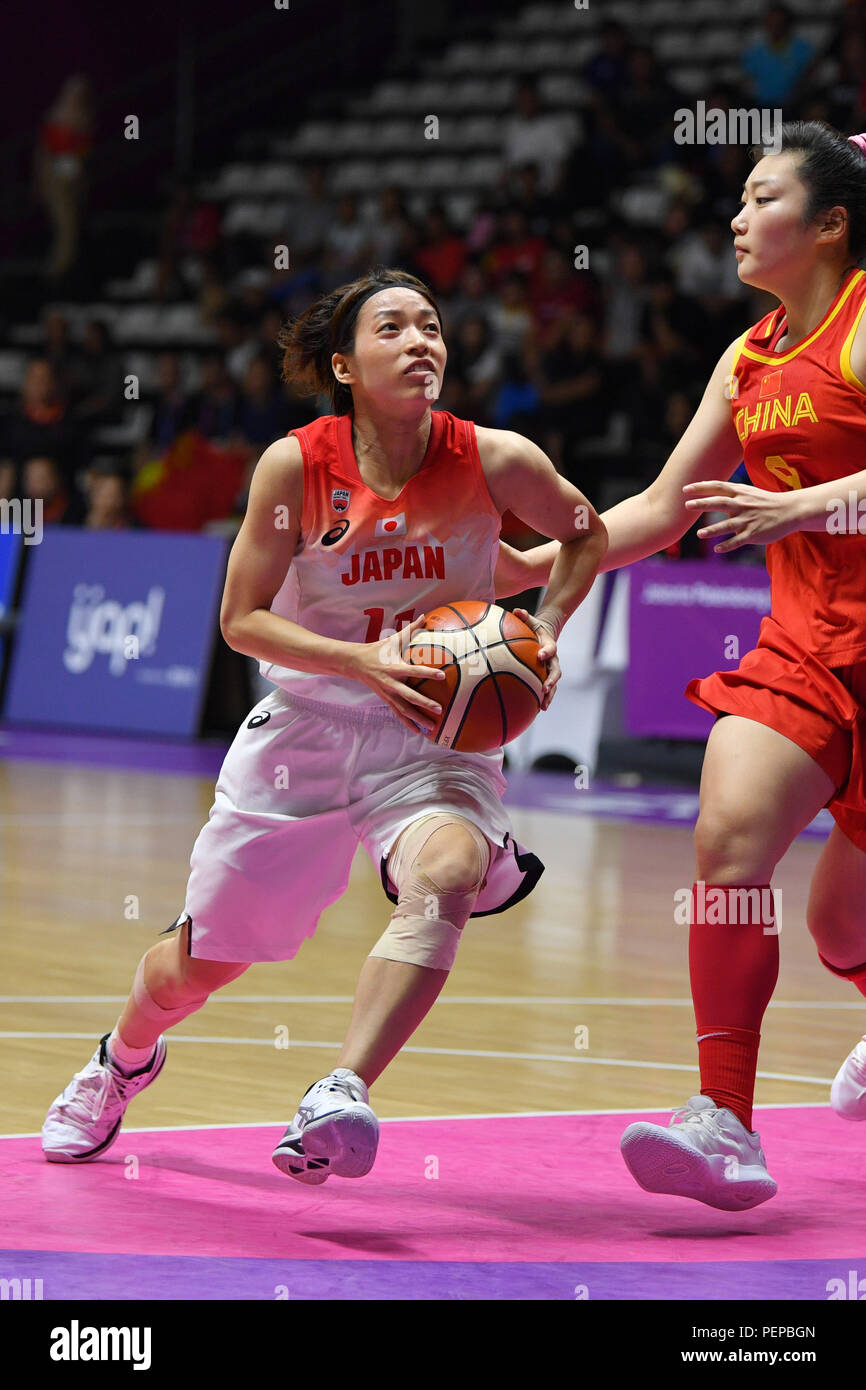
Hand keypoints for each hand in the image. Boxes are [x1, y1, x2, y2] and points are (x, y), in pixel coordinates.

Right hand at [347, 614, 446, 735]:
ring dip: (418, 719)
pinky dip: (409, 723)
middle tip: (439, 709)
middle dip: (424, 704)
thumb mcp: (393, 640)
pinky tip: (419, 732)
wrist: (355, 664)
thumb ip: (411, 630)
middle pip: (410, 696)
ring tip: (432, 726)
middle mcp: (391, 683)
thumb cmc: (378, 650)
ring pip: (404, 710)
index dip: (428, 673)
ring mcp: (388, 694)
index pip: (414, 671)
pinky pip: (399, 714)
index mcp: (395, 668)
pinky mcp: (386, 700)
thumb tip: (425, 616)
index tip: (442, 675)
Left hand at [513, 607, 559, 709]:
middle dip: (551, 681)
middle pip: (556, 672)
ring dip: (549, 696)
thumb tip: (516, 610)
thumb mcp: (529, 619)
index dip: (547, 652)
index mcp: (549, 645)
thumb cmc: (533, 626)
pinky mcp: (546, 677)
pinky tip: (532, 711)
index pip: (551, 648)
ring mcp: (550, 670)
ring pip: (553, 684)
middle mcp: (553, 659)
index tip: (540, 655)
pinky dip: (540, 699)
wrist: (545, 634)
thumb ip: (523, 615)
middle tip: (545, 688)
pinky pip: (544, 689)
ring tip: (543, 707)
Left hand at [682, 480, 801, 552]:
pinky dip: (727, 546)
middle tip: (687, 505)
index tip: (685, 489)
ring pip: (727, 525)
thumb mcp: (747, 492)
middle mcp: (742, 505)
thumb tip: (704, 489)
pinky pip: (738, 541)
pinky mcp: (753, 533)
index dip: (701, 487)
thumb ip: (728, 492)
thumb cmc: (764, 501)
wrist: (790, 510)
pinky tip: (717, 550)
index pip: (718, 487)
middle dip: (703, 504)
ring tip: (699, 534)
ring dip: (713, 530)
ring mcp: (747, 520)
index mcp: (740, 493)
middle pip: (720, 503)